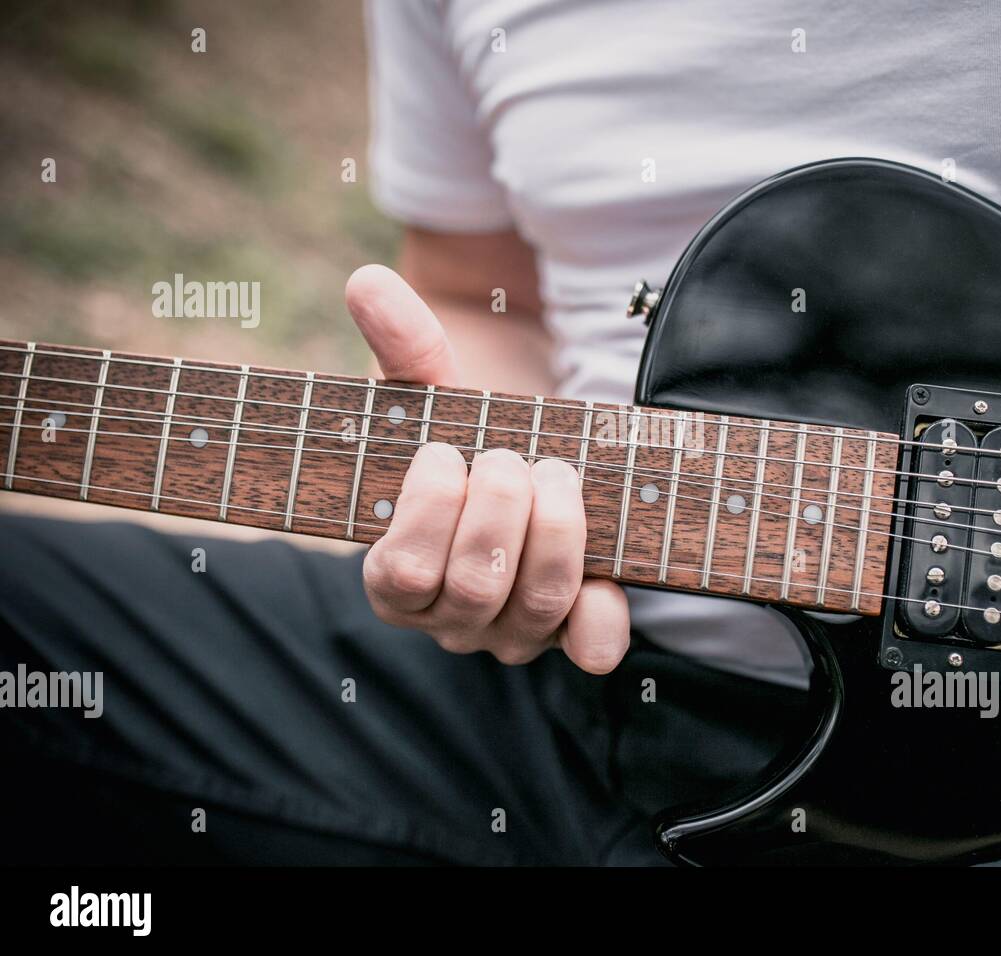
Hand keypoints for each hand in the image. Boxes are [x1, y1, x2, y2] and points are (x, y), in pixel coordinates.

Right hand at [344, 264, 629, 672]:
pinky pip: (589, 643)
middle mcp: (451, 616)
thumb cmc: (465, 436)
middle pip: (472, 588)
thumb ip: (400, 347)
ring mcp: (513, 629)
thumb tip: (367, 282)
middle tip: (508, 454)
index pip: (401, 574)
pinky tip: (607, 577)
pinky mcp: (573, 627)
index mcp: (397, 575)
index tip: (445, 449)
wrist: (530, 458)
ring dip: (554, 531)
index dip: (429, 510)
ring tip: (555, 473)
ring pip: (533, 607)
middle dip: (497, 509)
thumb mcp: (432, 394)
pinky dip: (600, 617)